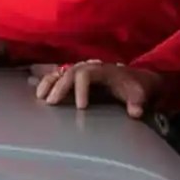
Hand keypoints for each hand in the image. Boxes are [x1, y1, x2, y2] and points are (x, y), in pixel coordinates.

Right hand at [31, 60, 163, 117]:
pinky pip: (58, 75)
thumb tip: (135, 113)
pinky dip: (47, 82)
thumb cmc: (135, 87)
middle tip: (52, 103)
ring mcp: (80, 70)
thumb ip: (137, 102)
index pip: (86, 74)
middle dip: (59, 87)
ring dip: (48, 83)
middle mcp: (88, 66)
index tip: (81, 108)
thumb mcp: (140, 94)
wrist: (134, 79)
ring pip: (60, 72)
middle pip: (69, 73)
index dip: (81, 89)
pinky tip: (39, 92)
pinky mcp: (75, 76)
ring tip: (40, 97)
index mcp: (102, 69)